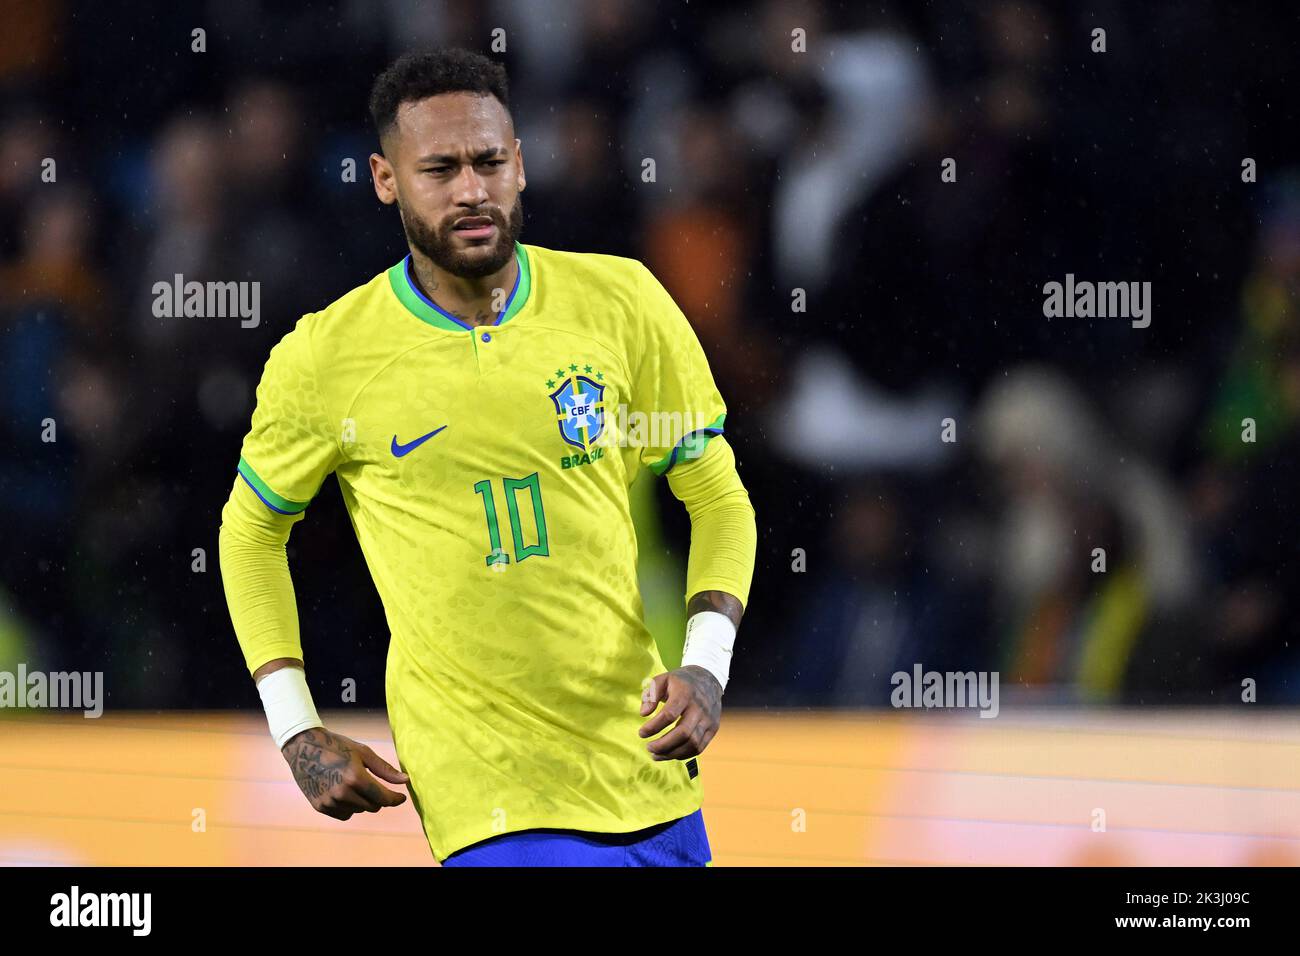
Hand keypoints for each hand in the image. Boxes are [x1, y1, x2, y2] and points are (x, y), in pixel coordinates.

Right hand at [282, 727, 409, 819]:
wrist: (304, 748)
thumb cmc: (337, 746)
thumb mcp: (363, 753)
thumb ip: (385, 769)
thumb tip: (405, 780)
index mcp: (355, 777)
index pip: (382, 798)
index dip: (395, 799)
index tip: (401, 798)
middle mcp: (342, 793)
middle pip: (373, 807)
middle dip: (378, 798)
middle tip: (373, 785)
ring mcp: (330, 801)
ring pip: (359, 811)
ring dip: (362, 802)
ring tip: (353, 784)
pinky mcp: (320, 806)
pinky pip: (344, 814)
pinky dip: (348, 806)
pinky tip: (343, 791)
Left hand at [638, 666, 722, 761]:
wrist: (708, 679)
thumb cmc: (680, 682)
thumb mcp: (662, 679)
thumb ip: (650, 695)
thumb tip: (643, 714)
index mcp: (685, 692)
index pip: (669, 714)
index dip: (653, 727)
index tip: (641, 733)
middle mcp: (699, 707)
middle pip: (683, 733)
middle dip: (663, 745)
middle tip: (648, 747)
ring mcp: (708, 719)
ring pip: (692, 744)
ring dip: (672, 753)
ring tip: (655, 754)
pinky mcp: (713, 729)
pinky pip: (699, 748)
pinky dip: (683, 755)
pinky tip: (669, 754)